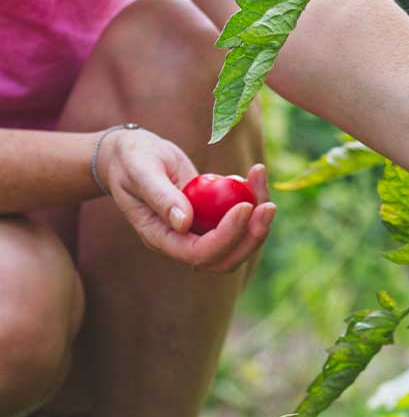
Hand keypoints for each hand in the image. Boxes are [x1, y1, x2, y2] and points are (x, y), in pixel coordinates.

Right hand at [95, 127, 275, 271]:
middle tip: (269, 206)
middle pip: (226, 259)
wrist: (133, 156)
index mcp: (161, 238)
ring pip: (239, 243)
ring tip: (260, 179)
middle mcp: (183, 243)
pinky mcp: (212, 221)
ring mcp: (199, 234)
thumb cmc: (130, 160)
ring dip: (259, 220)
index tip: (244, 206)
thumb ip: (159, 195)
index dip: (227, 235)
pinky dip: (254, 201)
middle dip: (252, 237)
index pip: (200, 253)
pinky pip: (241, 223)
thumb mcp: (139, 170)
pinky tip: (254, 175)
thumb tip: (184, 223)